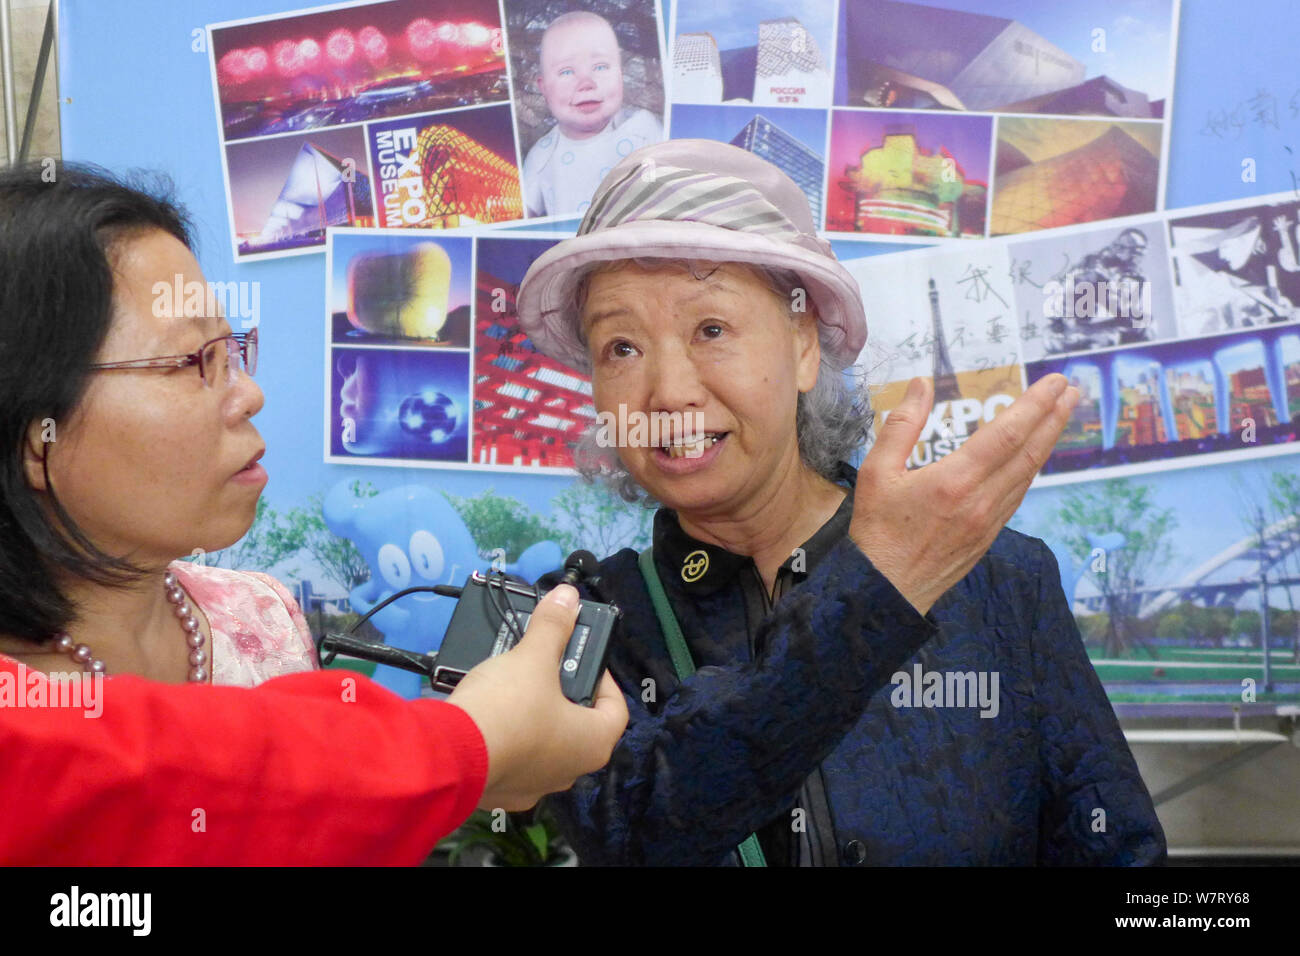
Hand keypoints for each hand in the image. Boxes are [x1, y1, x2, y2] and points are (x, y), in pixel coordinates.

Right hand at [445, 584, 628, 810]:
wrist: (448, 754)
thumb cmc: (508, 706)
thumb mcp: (533, 658)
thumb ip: (553, 626)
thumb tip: (569, 596)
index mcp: (593, 744)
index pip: (615, 709)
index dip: (604, 679)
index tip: (580, 660)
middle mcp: (570, 772)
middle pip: (577, 725)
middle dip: (562, 694)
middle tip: (545, 667)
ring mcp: (534, 788)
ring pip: (542, 744)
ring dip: (533, 717)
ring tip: (515, 685)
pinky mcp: (500, 792)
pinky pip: (510, 758)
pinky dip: (504, 737)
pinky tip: (489, 714)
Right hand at [850, 373, 1079, 615]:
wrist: (884, 591)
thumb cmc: (876, 531)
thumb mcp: (876, 472)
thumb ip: (902, 424)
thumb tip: (922, 384)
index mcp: (954, 481)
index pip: (1006, 434)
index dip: (1035, 405)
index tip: (1054, 382)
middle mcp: (980, 500)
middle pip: (1028, 452)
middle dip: (1054, 418)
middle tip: (1072, 390)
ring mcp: (989, 521)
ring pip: (1027, 474)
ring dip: (1047, 441)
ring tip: (1060, 415)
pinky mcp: (988, 536)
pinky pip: (1017, 495)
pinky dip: (1030, 470)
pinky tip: (1033, 458)